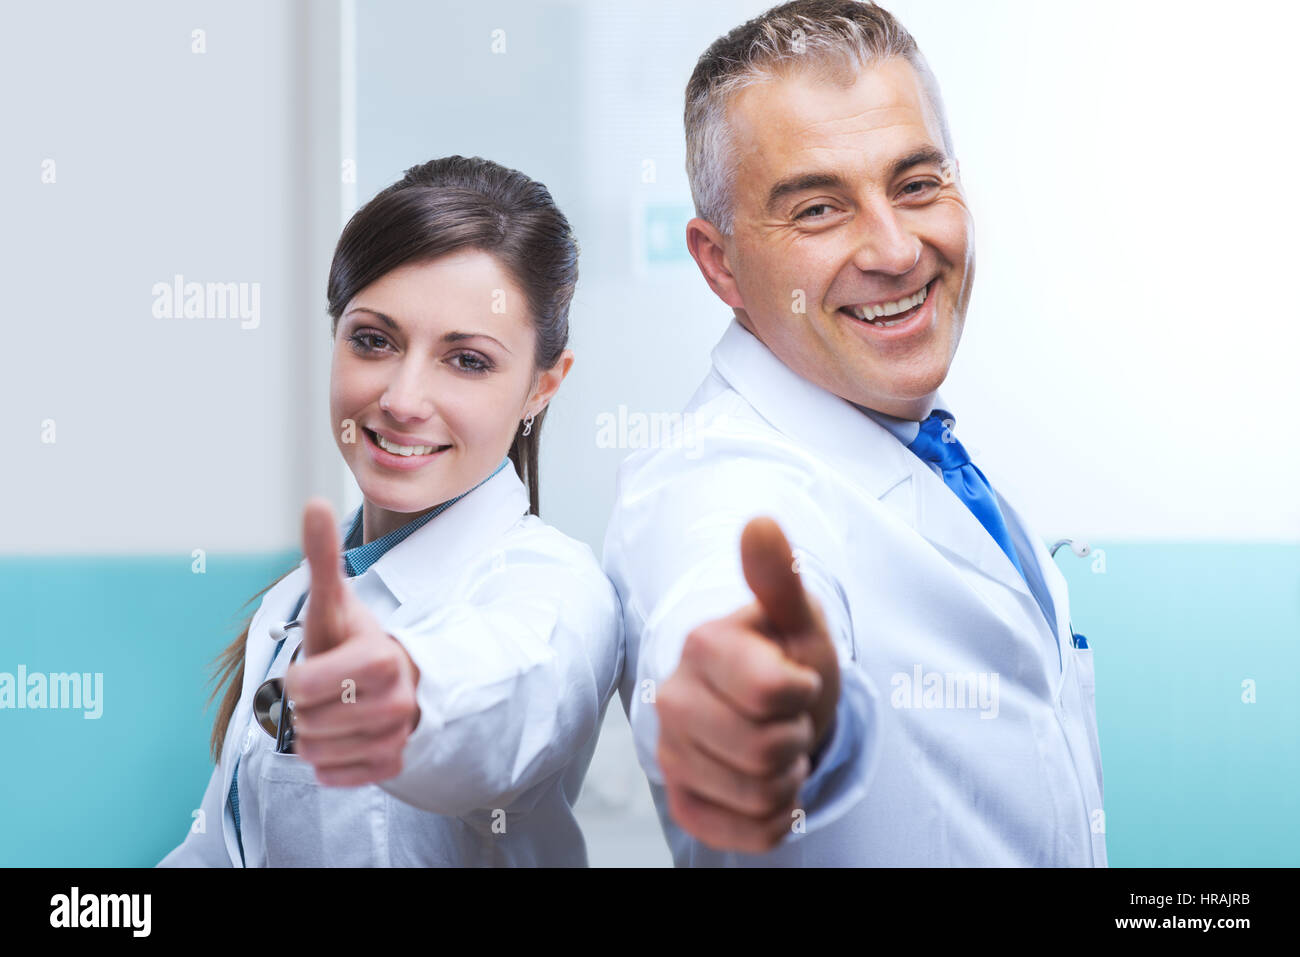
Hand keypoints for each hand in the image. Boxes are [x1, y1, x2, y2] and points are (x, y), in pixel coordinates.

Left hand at [283, 497, 421, 786]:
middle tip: (330, 688)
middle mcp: (398, 700)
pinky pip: (333, 775)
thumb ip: (324, 557)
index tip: (323, 662)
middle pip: (308, 722)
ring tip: (336, 710)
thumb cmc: (355, 641)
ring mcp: (398, 736)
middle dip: (306, 705)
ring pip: (316, 752)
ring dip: (314, 734)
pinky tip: (345, 736)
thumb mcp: (334, 603)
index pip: (306, 686)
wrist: (397, 679)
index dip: (301, 675)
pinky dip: (329, 760)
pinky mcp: (392, 766)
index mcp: (382, 658)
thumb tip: (314, 503)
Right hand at [655, 516, 840, 852]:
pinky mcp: (680, 800)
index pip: (774, 694)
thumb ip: (779, 576)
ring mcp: (671, 753)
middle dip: (797, 740)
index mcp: (702, 645)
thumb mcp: (799, 618)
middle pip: (765, 752)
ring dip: (789, 780)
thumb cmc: (790, 658)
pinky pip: (743, 834)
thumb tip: (760, 523)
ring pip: (759, 796)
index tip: (797, 680)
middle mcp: (672, 698)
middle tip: (788, 719)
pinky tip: (768, 787)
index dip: (803, 694)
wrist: (777, 708)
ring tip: (779, 750)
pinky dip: (774, 820)